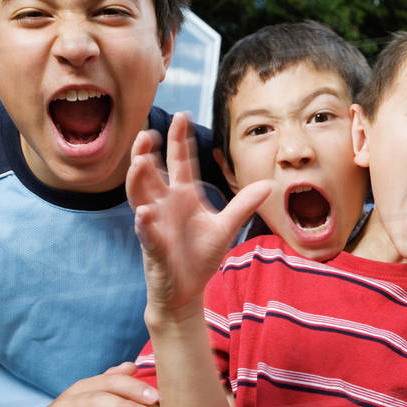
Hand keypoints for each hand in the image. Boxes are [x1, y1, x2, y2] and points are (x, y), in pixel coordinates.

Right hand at [128, 113, 271, 317]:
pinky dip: (144, 223)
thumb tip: (268, 184)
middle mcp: (164, 205)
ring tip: (139, 160)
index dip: (180, 140)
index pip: (180, 162)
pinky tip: (145, 212)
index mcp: (182, 196)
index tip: (183, 115)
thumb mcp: (226, 227)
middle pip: (151, 173)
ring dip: (138, 179)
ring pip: (140, 196)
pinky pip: (146, 233)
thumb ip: (243, 205)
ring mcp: (155, 225)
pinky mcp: (153, 248)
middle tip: (149, 132)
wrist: (187, 291)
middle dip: (147, 152)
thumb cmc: (200, 256)